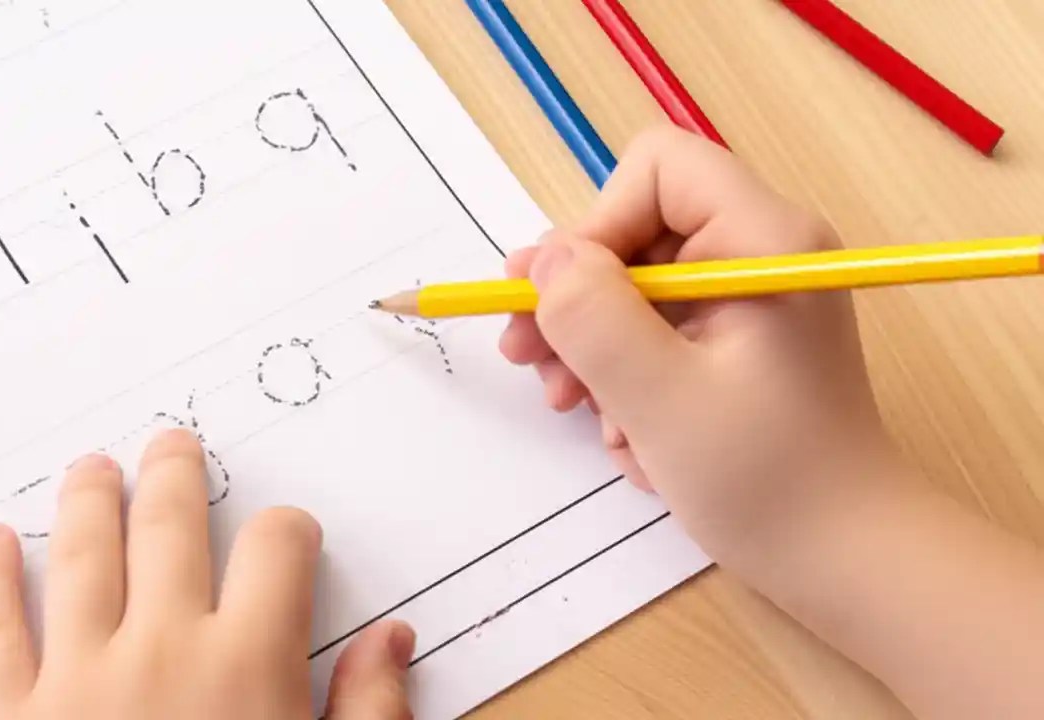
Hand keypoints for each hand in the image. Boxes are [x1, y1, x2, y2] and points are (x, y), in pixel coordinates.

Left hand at [0, 428, 414, 719]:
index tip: (288, 538)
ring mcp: (77, 679)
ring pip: (79, 556)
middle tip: (169, 444)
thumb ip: (368, 713)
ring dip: (85, 501)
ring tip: (89, 468)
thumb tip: (392, 641)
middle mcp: (162, 650)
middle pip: (171, 527)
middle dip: (174, 477)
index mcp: (248, 665)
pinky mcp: (6, 717)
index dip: (290, 531)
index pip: (279, 550)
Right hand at [500, 125, 900, 567]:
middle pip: (637, 229)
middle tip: (528, 361)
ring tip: (581, 413)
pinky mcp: (738, 341)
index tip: (564, 300)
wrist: (844, 557)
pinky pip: (657, 330)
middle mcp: (760, 252)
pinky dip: (627, 377)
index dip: (597, 223)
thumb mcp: (660, 398)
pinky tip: (629, 434)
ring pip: (637, 285)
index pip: (659, 168)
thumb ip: (593, 317)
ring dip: (594, 347)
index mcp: (763, 241)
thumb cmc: (766, 479)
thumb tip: (543, 258)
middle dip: (578, 298)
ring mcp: (750, 298)